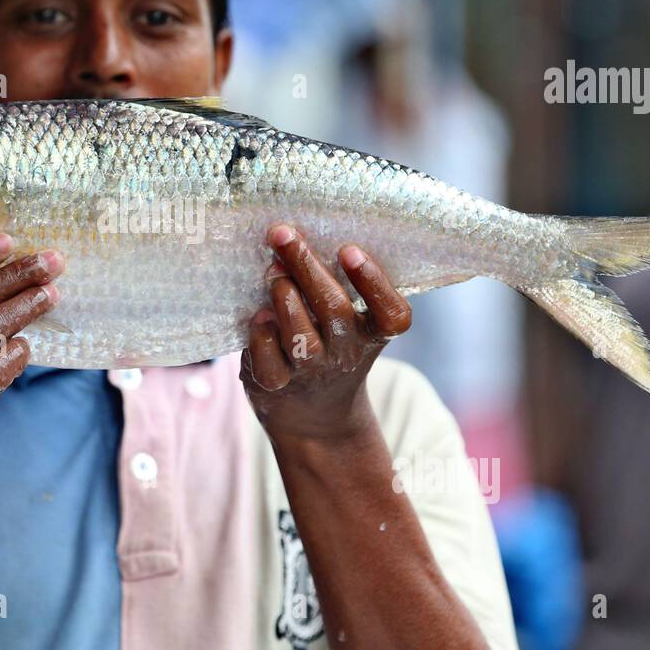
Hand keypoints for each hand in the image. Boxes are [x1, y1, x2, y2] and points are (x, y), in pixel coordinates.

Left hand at [240, 224, 411, 443]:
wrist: (312, 416)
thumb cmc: (328, 345)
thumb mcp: (346, 322)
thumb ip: (333, 286)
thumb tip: (295, 237)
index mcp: (372, 334)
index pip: (391, 314)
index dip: (374, 282)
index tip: (350, 250)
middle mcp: (345, 354)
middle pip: (334, 310)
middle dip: (306, 266)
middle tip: (283, 234)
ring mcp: (311, 372)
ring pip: (302, 337)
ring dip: (284, 297)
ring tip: (272, 271)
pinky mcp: (276, 385)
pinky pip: (268, 360)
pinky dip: (260, 335)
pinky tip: (258, 316)